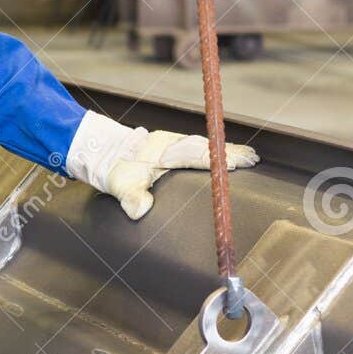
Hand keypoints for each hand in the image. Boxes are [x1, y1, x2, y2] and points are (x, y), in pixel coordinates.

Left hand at [66, 111, 258, 220]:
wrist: (98, 152)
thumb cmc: (111, 168)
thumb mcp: (119, 185)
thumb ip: (131, 196)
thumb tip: (140, 210)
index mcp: (164, 149)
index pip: (199, 154)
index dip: (220, 158)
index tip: (240, 162)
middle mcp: (171, 143)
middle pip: (207, 146)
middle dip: (230, 152)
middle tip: (254, 159)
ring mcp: (171, 144)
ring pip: (204, 145)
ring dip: (225, 150)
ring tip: (248, 157)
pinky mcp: (170, 149)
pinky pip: (197, 148)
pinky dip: (214, 151)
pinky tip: (225, 157)